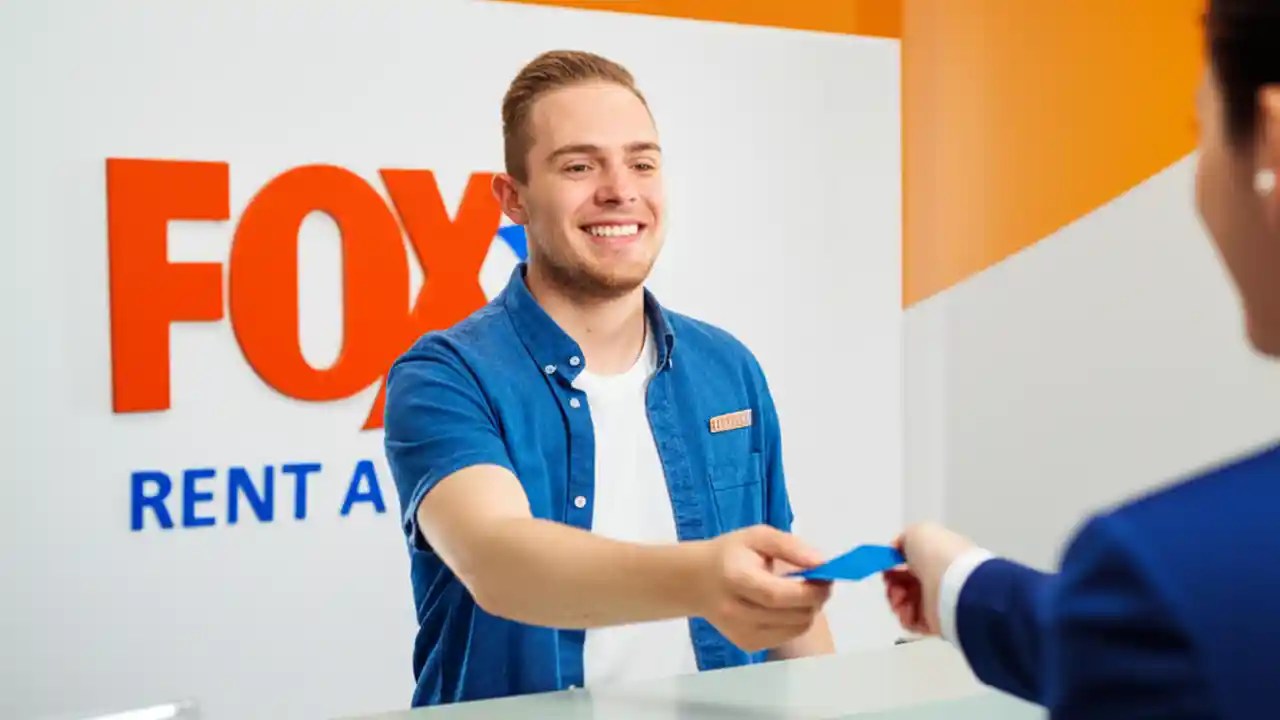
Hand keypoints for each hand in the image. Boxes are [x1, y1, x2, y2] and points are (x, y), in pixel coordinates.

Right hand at [693, 525, 831, 652]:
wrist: (698, 581)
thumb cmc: (731, 554)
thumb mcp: (758, 537)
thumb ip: (790, 546)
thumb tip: (822, 563)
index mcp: (736, 578)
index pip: (777, 595)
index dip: (808, 590)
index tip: (826, 578)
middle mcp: (735, 611)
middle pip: (790, 615)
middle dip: (815, 600)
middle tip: (821, 584)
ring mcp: (740, 632)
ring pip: (794, 628)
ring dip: (809, 611)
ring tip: (803, 593)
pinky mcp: (746, 644)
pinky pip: (786, 636)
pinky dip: (797, 622)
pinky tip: (787, 606)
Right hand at [882, 522, 974, 635]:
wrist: (952, 582)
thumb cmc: (936, 553)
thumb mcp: (917, 531)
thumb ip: (903, 539)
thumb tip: (898, 550)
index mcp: (936, 556)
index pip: (910, 562)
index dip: (894, 563)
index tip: (888, 564)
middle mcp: (936, 578)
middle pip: (903, 583)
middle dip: (892, 582)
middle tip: (892, 581)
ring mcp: (936, 601)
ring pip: (903, 602)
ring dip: (895, 598)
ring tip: (899, 596)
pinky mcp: (934, 622)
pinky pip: (911, 621)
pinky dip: (904, 615)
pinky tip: (907, 608)